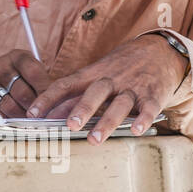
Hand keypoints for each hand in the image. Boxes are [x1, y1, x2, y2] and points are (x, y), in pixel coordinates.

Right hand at [0, 48, 50, 117]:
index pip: (34, 73)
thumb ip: (43, 86)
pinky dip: (4, 121)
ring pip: (10, 106)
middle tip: (40, 119)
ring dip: (21, 118)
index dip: (45, 92)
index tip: (52, 105)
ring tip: (27, 122)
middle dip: (34, 109)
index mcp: (17, 56)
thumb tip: (56, 108)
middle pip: (23, 93)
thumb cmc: (18, 80)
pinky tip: (10, 123)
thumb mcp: (31, 75)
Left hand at [26, 33, 188, 142]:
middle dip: (81, 109)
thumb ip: (75, 96)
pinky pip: (148, 108)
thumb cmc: (122, 68)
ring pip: (119, 104)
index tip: (32, 114)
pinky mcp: (153, 95)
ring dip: (106, 121)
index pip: (66, 84)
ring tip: (95, 139)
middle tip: (69, 125)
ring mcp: (132, 88)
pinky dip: (143, 119)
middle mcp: (111, 80)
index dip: (48, 98)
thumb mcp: (97, 75)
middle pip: (95, 92)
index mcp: (93, 74)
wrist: (160, 52)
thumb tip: (49, 117)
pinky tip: (136, 130)